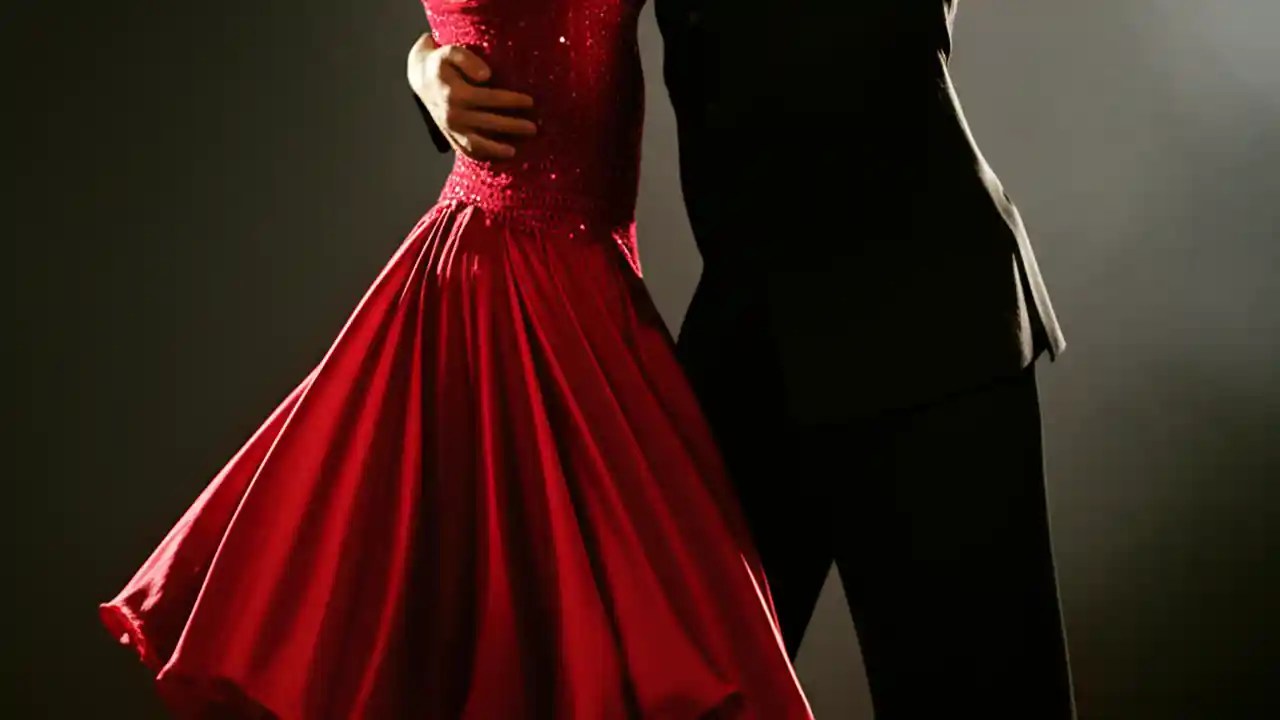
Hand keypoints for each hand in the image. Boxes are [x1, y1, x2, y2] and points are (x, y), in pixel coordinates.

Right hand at [407, 33, 536, 159]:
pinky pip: (467, 150)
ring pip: (476, 144)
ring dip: (496, 149)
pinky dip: (483, 155)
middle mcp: (453, 115)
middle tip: (533, 128)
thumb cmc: (441, 63)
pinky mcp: (449, 136)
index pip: (489, 99)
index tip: (530, 101)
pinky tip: (498, 155)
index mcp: (455, 94)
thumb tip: (486, 75)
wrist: (421, 78)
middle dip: (512, 126)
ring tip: (514, 150)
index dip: (511, 101)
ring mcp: (450, 129)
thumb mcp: (450, 52)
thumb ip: (467, 59)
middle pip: (488, 123)